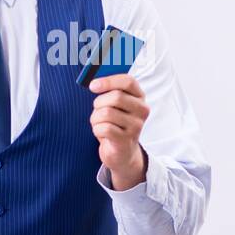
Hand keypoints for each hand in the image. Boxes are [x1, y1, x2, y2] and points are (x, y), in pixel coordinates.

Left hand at [87, 73, 148, 190]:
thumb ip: (110, 91)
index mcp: (140, 97)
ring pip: (106, 113)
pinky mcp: (126, 140)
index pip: (128, 82)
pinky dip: (96, 130)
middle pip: (116, 97)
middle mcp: (142, 110)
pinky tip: (101, 133)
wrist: (122, 153)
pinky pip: (104, 128)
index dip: (109, 81)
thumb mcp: (116, 106)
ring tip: (100, 123)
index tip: (92, 85)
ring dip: (96, 118)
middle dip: (99, 103)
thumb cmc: (116, 124)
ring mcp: (136, 126)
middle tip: (97, 110)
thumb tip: (94, 82)